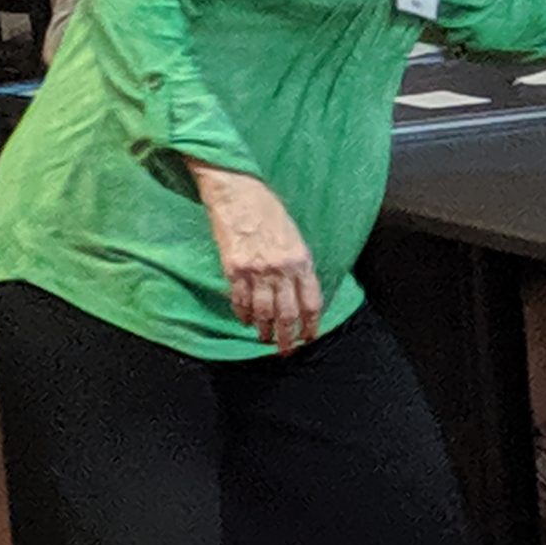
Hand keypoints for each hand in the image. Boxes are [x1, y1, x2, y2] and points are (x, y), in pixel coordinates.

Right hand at [189, 162, 321, 353]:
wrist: (238, 194)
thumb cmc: (268, 211)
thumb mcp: (294, 236)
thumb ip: (298, 264)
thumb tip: (300, 291)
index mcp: (301, 259)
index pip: (311, 301)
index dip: (311, 323)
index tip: (309, 336)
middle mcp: (281, 269)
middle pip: (287, 314)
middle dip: (287, 336)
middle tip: (286, 350)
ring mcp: (256, 271)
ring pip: (263, 312)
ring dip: (264, 331)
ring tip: (265, 340)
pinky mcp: (234, 270)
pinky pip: (240, 301)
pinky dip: (244, 314)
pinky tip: (247, 322)